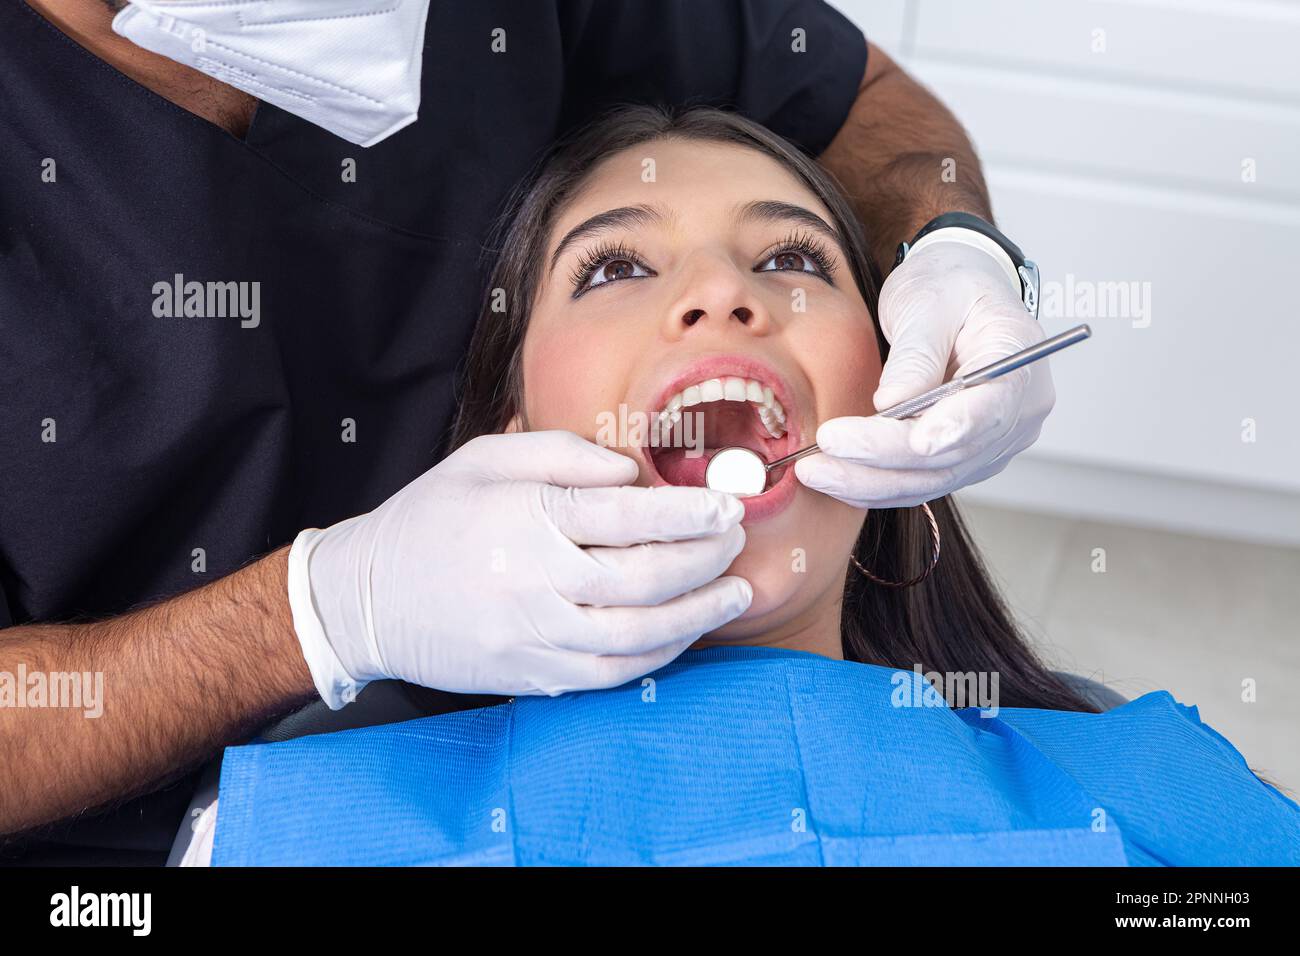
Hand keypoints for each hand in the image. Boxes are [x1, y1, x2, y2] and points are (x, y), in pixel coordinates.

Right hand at [288, 431, 751, 704]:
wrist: (364, 599)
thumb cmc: (429, 518)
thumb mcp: (482, 460)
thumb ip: (560, 455)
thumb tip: (631, 471)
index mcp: (524, 521)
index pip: (626, 517)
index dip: (687, 514)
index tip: (726, 507)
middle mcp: (533, 583)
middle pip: (644, 577)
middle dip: (705, 559)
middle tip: (738, 540)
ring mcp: (533, 639)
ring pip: (638, 634)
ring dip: (698, 614)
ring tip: (736, 592)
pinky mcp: (532, 676)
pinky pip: (611, 672)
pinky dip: (659, 654)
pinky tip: (686, 632)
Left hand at [795, 237, 1054, 507]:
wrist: (959, 292)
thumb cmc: (950, 285)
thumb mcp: (928, 300)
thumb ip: (914, 354)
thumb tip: (891, 404)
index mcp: (1016, 359)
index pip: (989, 408)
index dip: (948, 430)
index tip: (905, 440)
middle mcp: (1017, 412)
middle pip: (953, 453)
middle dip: (882, 459)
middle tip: (822, 454)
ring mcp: (994, 441)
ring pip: (933, 479)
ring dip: (869, 483)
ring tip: (815, 472)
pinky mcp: (964, 457)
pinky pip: (922, 481)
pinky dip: (876, 484)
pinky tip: (835, 478)